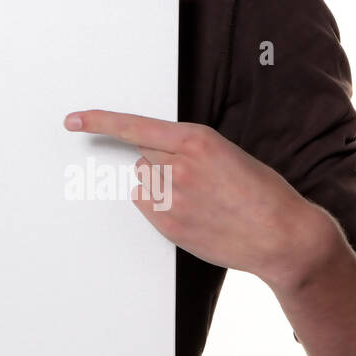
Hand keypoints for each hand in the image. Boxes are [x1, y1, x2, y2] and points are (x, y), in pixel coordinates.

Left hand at [63, 109, 334, 288]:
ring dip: (161, 187)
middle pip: (144, 156)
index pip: (136, 127)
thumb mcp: (229, 155)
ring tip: (200, 200)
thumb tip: (159, 158)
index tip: (74, 120)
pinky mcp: (168, 224)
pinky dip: (161, 208)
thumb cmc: (262, 195)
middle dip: (161, 162)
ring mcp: (171, 198)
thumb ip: (190, 151)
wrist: (281, 235)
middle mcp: (178, 166)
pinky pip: (148, 207)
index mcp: (197, 141)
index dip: (100, 122)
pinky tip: (193, 214)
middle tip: (195, 179)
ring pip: (145, 183)